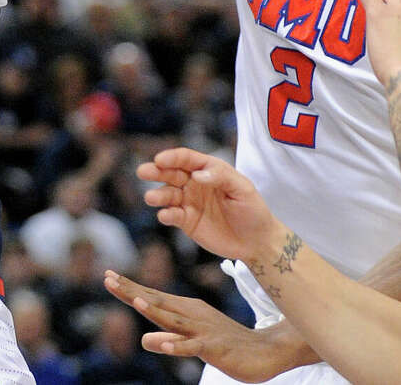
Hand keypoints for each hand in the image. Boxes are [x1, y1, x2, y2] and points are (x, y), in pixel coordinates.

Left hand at [103, 272, 294, 382]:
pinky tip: (161, 344)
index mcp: (185, 310)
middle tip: (108, 278)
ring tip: (134, 300)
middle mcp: (191, 315)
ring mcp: (201, 330)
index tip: (107, 276)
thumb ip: (168, 338)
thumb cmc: (226, 343)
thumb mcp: (193, 341)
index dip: (129, 288)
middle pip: (156, 302)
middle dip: (132, 291)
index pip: (152, 297)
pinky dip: (176, 345)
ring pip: (173, 320)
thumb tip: (144, 339)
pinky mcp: (213, 348)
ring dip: (153, 310)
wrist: (267, 350)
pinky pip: (192, 347)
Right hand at [139, 148, 279, 262]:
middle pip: (171, 174)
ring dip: (158, 195)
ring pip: (167, 194)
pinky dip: (166, 214)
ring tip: (151, 198)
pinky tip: (165, 215)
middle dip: (156, 171)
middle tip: (143, 171)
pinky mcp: (186, 221)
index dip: (172, 157)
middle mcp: (194, 184)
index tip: (160, 160)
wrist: (257, 242)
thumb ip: (221, 177)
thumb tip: (197, 175)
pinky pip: (172, 215)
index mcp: (208, 170)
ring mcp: (189, 202)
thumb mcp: (243, 189)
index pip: (186, 159)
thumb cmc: (253, 210)